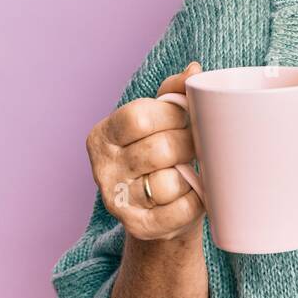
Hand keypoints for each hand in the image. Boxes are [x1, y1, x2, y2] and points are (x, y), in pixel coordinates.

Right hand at [86, 61, 206, 241]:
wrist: (160, 205)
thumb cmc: (161, 150)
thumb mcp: (161, 118)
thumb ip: (174, 91)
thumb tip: (193, 70)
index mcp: (102, 136)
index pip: (139, 117)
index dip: (171, 114)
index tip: (184, 117)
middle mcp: (102, 170)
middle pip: (160, 150)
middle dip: (187, 145)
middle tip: (193, 146)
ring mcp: (117, 202)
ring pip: (168, 183)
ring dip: (188, 175)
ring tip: (188, 171)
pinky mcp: (138, 227)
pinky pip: (180, 210)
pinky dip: (194, 201)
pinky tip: (191, 193)